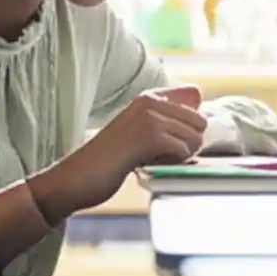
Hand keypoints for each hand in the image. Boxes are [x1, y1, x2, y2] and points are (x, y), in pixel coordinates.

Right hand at [34, 86, 206, 217]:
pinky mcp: (149, 136)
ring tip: (153, 160)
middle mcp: (149, 101)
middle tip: (161, 155)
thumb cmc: (109, 160)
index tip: (170, 142)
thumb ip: (166, 119)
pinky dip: (172, 164)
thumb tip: (199, 100)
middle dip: (188, 144)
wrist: (77, 177)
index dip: (190, 128)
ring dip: (180, 156)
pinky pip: (183, 150)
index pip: (194, 99)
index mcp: (147, 98)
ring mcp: (149, 117)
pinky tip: (150, 165)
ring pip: (194, 136)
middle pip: (200, 121)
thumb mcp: (139, 133)